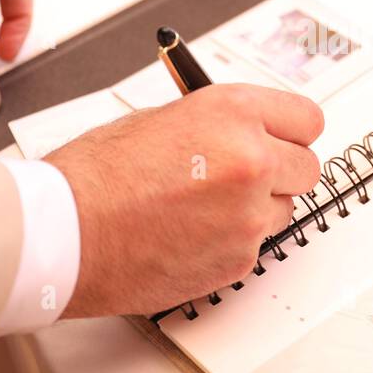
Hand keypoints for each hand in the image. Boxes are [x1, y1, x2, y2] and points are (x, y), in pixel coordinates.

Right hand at [46, 84, 324, 316]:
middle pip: (306, 167)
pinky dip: (232, 240)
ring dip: (257, 208)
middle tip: (244, 175)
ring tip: (202, 207)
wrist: (66, 233)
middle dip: (280, 170)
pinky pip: (255, 244)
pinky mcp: (239, 259)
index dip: (289, 130)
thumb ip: (217, 123)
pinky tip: (190, 233)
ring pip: (283, 210)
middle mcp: (252, 160)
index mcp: (234, 113)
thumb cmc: (96, 175)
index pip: (307, 118)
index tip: (279, 137)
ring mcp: (249, 215)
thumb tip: (247, 130)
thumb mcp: (162, 119)